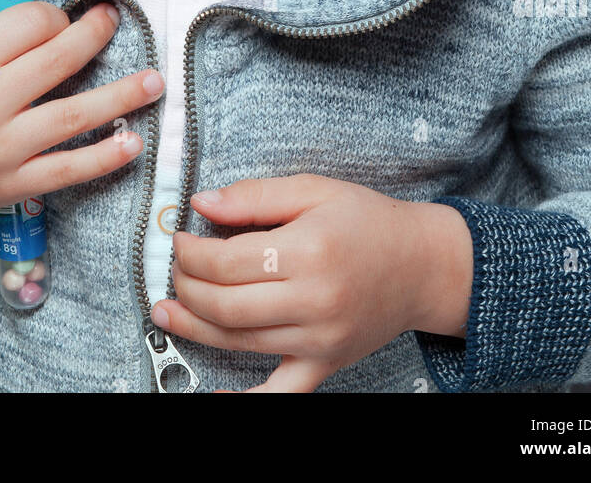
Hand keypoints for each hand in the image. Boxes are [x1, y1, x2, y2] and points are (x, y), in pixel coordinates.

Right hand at [0, 0, 163, 221]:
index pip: (33, 24)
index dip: (54, 16)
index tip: (61, 18)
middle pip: (61, 61)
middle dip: (97, 37)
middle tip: (117, 22)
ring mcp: (0, 149)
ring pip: (74, 116)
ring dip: (122, 97)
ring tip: (155, 81)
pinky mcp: (10, 185)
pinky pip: (67, 170)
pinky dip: (104, 158)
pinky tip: (133, 143)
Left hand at [150, 173, 472, 392]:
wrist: (421, 265)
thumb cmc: (367, 222)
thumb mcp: (314, 190)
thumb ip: (255, 196)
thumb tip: (201, 203)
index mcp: (308, 250)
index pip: (227, 260)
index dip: (191, 252)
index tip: (179, 239)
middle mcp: (313, 300)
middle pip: (226, 304)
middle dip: (187, 287)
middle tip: (175, 269)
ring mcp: (318, 339)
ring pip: (240, 341)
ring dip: (195, 327)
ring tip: (169, 310)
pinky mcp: (325, 363)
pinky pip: (280, 394)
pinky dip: (244, 400)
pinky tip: (214, 394)